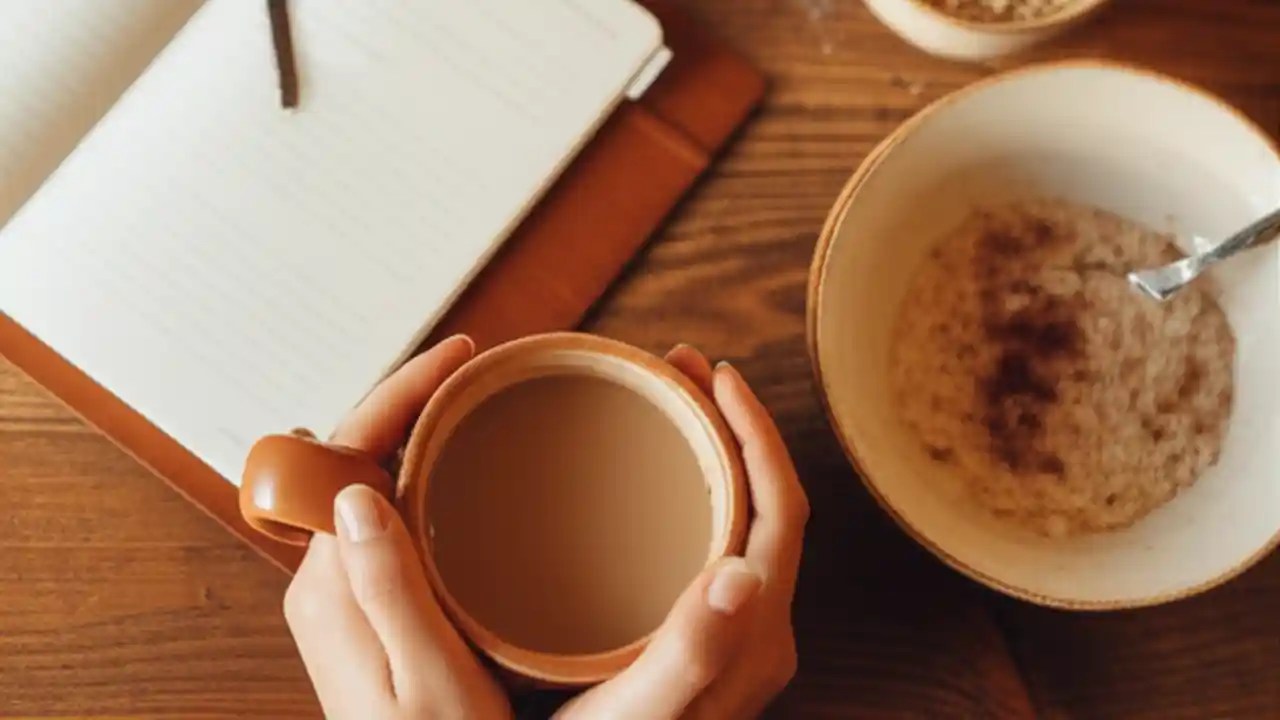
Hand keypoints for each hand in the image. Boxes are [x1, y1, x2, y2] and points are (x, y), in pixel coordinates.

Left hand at [283, 336, 512, 719]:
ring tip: (480, 400)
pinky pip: (391, 514)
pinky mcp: (369, 602)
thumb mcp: (424, 679)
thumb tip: (355, 490)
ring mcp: (345, 589)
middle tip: (483, 370)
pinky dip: (427, 475)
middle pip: (356, 456)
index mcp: (330, 586)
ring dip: (420, 434)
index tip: (459, 356)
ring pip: (375, 481)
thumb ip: (388, 589)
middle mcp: (326, 577)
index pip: (344, 455)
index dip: (398, 394)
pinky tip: (468, 471)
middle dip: (413, 402)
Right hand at [557, 345, 809, 718]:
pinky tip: (649, 478)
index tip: (713, 371)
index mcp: (755, 635)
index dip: (756, 433)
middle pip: (766, 500)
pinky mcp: (704, 638)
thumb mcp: (638, 714)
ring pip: (741, 516)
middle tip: (674, 366)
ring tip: (662, 399)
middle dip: (730, 423)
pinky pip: (717, 542)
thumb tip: (743, 572)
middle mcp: (758, 630)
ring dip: (713, 450)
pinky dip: (693, 490)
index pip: (782, 509)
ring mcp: (733, 634)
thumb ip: (693, 652)